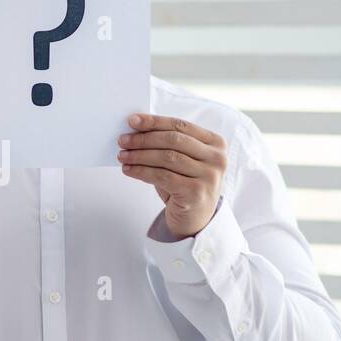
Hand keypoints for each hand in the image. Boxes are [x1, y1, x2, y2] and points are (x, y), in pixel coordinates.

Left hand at [117, 113, 227, 239]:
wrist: (195, 220)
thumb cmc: (184, 185)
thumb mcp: (181, 161)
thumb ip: (166, 144)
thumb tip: (135, 130)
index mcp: (216, 143)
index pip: (180, 125)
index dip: (154, 121)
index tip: (132, 120)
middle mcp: (217, 158)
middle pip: (173, 140)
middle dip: (144, 138)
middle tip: (123, 140)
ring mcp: (209, 176)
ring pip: (167, 157)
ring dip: (140, 155)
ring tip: (123, 155)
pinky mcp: (197, 192)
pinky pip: (162, 176)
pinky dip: (142, 171)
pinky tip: (128, 170)